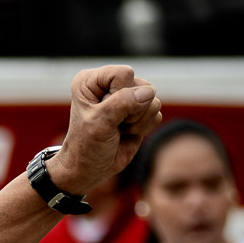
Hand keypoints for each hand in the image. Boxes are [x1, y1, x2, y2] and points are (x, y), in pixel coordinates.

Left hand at [49, 66, 163, 193]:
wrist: (90, 169)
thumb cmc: (86, 146)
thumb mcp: (99, 124)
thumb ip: (122, 104)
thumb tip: (149, 92)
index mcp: (91, 81)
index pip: (123, 74)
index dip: (120, 95)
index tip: (104, 113)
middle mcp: (109, 85)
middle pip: (142, 86)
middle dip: (131, 111)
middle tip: (112, 125)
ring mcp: (126, 97)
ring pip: (153, 99)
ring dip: (137, 121)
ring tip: (118, 129)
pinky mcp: (139, 111)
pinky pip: (156, 113)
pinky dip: (144, 127)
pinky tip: (126, 133)